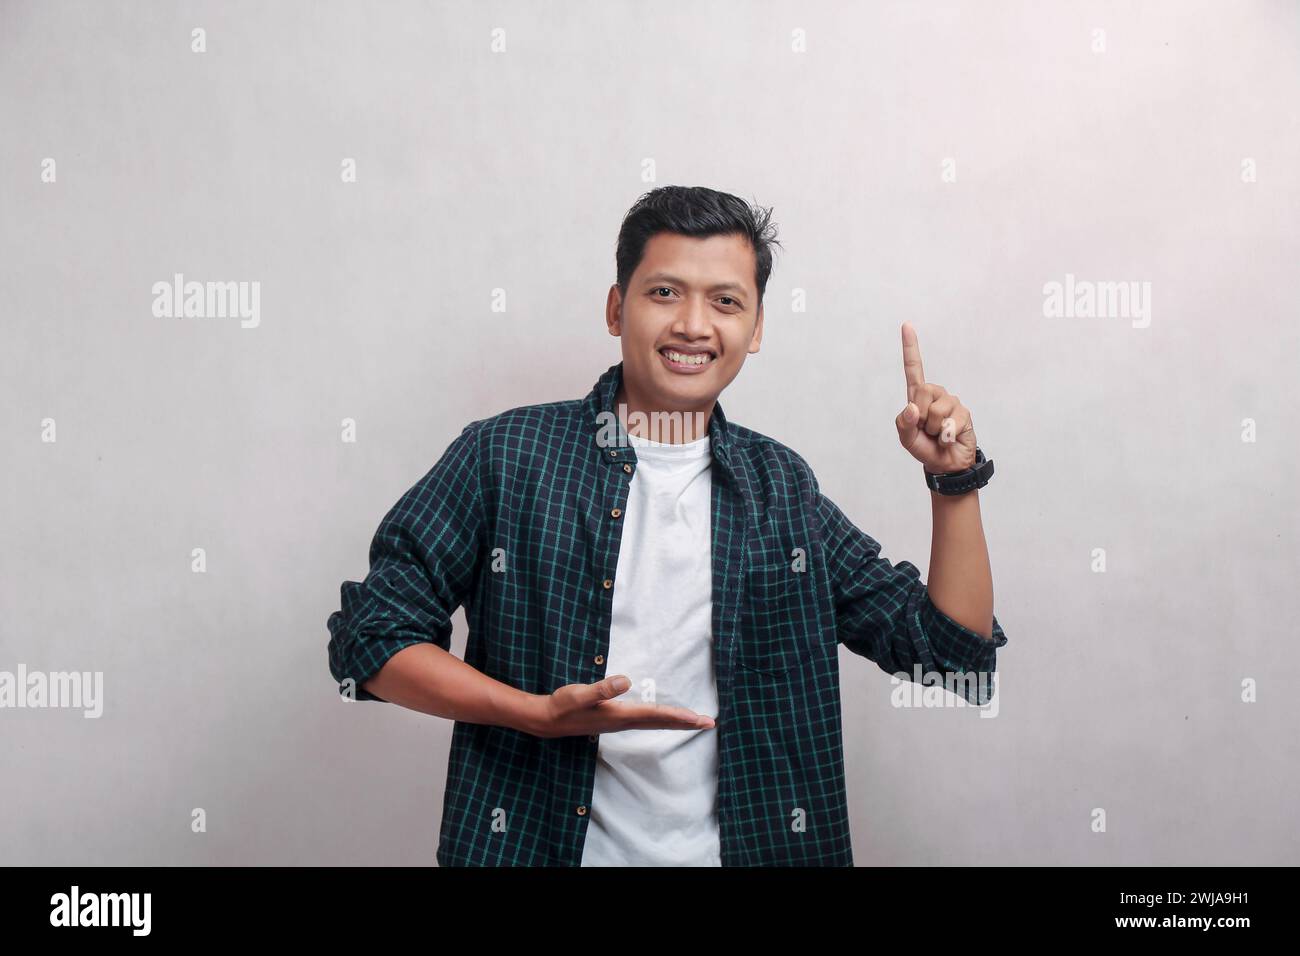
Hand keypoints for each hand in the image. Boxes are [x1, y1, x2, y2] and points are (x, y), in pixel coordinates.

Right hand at [524, 675, 715, 738]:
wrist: (548, 721)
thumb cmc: (563, 706)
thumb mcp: (580, 695)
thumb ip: (602, 689)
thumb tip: (626, 680)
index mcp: (620, 716)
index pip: (656, 716)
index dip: (678, 716)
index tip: (699, 719)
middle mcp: (623, 722)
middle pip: (661, 723)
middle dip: (685, 723)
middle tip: (709, 724)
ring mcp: (619, 722)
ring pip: (655, 723)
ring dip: (675, 722)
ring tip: (693, 721)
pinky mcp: (614, 719)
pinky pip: (646, 721)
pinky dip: (660, 719)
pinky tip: (663, 717)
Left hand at [895, 321, 977, 474]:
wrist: (947, 465)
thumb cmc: (925, 448)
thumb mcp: (907, 440)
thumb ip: (904, 424)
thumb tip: (912, 407)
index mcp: (917, 397)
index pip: (913, 369)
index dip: (910, 348)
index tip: (907, 325)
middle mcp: (935, 395)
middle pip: (923, 392)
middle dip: (921, 416)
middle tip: (926, 429)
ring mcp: (951, 403)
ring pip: (936, 410)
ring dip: (934, 428)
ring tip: (937, 435)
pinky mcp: (963, 413)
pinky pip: (950, 422)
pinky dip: (946, 435)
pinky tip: (949, 438)